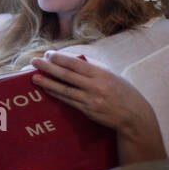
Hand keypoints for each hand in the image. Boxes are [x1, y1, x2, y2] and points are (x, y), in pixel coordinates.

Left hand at [30, 51, 153, 136]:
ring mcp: (91, 100)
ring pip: (65, 89)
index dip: (60, 58)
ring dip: (48, 83)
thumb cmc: (123, 92)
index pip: (76, 63)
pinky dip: (57, 94)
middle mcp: (95, 86)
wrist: (134, 115)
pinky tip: (48, 90)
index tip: (48, 54)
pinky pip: (69, 101)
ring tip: (35, 77)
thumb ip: (93, 70)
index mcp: (101, 74)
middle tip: (34, 62)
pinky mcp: (88, 111)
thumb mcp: (111, 76)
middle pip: (67, 75)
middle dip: (49, 67)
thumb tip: (72, 62)